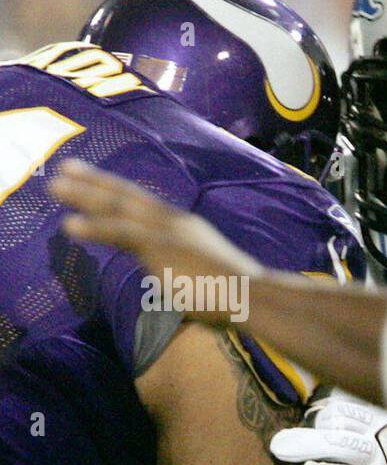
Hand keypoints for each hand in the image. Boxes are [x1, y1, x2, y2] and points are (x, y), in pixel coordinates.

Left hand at [50, 160, 263, 323]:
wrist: (255, 295)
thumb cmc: (238, 297)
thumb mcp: (207, 277)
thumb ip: (187, 272)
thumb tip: (180, 283)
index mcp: (187, 228)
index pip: (147, 205)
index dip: (120, 190)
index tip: (98, 180)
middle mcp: (175, 222)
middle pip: (129, 197)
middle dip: (96, 181)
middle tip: (66, 168)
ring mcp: (168, 232)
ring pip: (119, 208)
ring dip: (84, 195)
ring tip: (54, 186)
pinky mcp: (162, 246)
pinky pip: (120, 232)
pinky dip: (94, 227)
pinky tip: (69, 224)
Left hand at [270, 394, 386, 464]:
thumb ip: (361, 422)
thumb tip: (318, 413)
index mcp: (382, 414)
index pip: (342, 401)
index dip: (319, 408)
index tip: (305, 417)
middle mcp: (380, 430)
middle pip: (337, 418)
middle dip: (310, 426)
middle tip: (281, 443)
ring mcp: (381, 458)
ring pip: (340, 444)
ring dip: (308, 445)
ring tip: (280, 448)